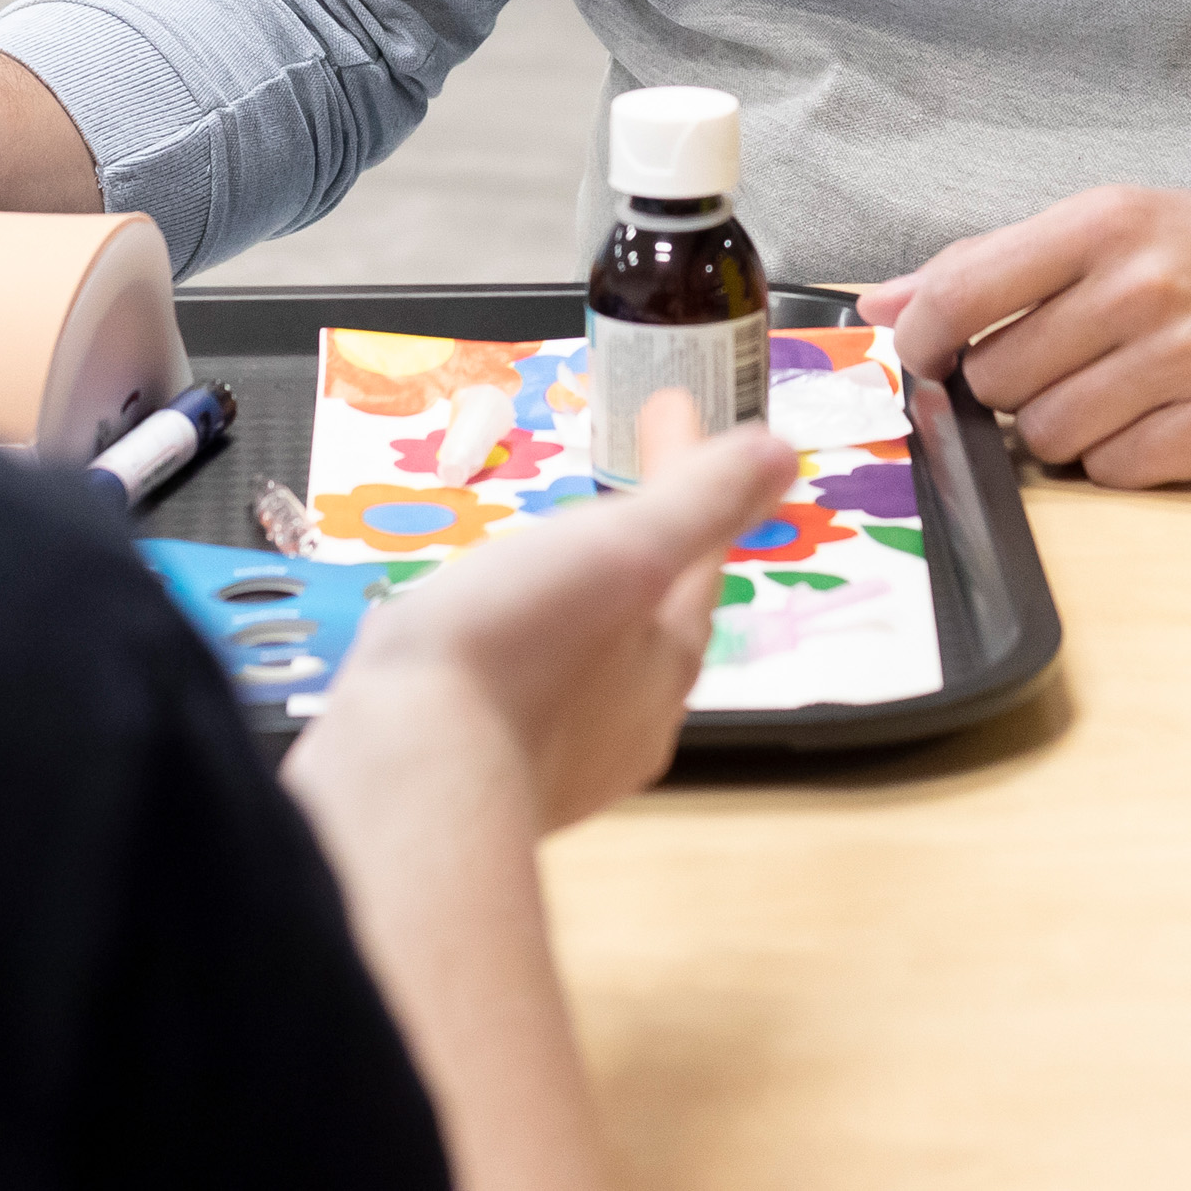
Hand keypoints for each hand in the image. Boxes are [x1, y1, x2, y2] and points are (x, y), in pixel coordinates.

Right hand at [290, 405, 798, 834]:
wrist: (409, 782)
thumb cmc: (513, 652)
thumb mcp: (619, 552)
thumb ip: (697, 500)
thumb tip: (781, 452)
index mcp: (667, 660)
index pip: (699, 552)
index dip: (687, 472)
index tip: (666, 408)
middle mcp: (629, 722)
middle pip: (653, 618)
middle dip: (645, 553)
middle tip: (620, 493)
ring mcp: (561, 762)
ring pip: (592, 667)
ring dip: (584, 608)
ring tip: (550, 563)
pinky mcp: (492, 781)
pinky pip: (528, 701)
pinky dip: (526, 655)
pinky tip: (486, 644)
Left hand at [858, 186, 1190, 487]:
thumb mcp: (1131, 228)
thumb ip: (1001, 264)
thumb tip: (881, 307)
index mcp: (1110, 222)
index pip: (961, 289)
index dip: (921, 340)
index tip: (927, 359)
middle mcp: (1144, 283)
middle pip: (999, 377)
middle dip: (1017, 389)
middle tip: (1076, 369)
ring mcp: (1186, 358)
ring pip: (1049, 435)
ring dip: (1070, 432)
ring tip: (1128, 396)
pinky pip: (1114, 473)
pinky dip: (1124, 464)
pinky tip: (1166, 426)